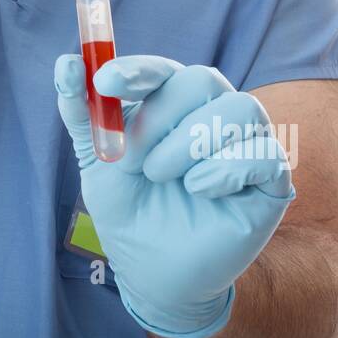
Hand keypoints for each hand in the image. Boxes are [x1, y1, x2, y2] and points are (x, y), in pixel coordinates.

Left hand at [55, 54, 294, 337]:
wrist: (153, 275)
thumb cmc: (130, 212)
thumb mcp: (97, 163)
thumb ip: (81, 113)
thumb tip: (66, 62)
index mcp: (172, 103)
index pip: (162, 69)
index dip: (135, 70)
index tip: (104, 83)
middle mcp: (213, 115)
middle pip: (202, 79)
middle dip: (159, 117)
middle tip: (131, 160)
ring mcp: (246, 145)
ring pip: (242, 108)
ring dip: (192, 142)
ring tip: (163, 176)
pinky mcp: (271, 181)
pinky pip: (265, 154)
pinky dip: (226, 169)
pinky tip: (200, 191)